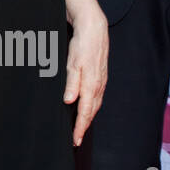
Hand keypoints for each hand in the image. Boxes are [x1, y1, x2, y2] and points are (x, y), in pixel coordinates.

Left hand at [63, 3, 107, 145]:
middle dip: (84, 127)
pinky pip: (96, 96)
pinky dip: (92, 107)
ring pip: (95, 105)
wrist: (94, 28)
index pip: (85, 111)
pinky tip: (87, 109)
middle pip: (91, 112)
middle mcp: (98, 85)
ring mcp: (100, 80)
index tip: (75, 140)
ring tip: (80, 129)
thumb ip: (72, 83)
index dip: (79, 127)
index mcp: (91, 83)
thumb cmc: (83, 44)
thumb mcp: (73, 63)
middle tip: (76, 141)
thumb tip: (69, 101)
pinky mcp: (100, 76)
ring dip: (88, 118)